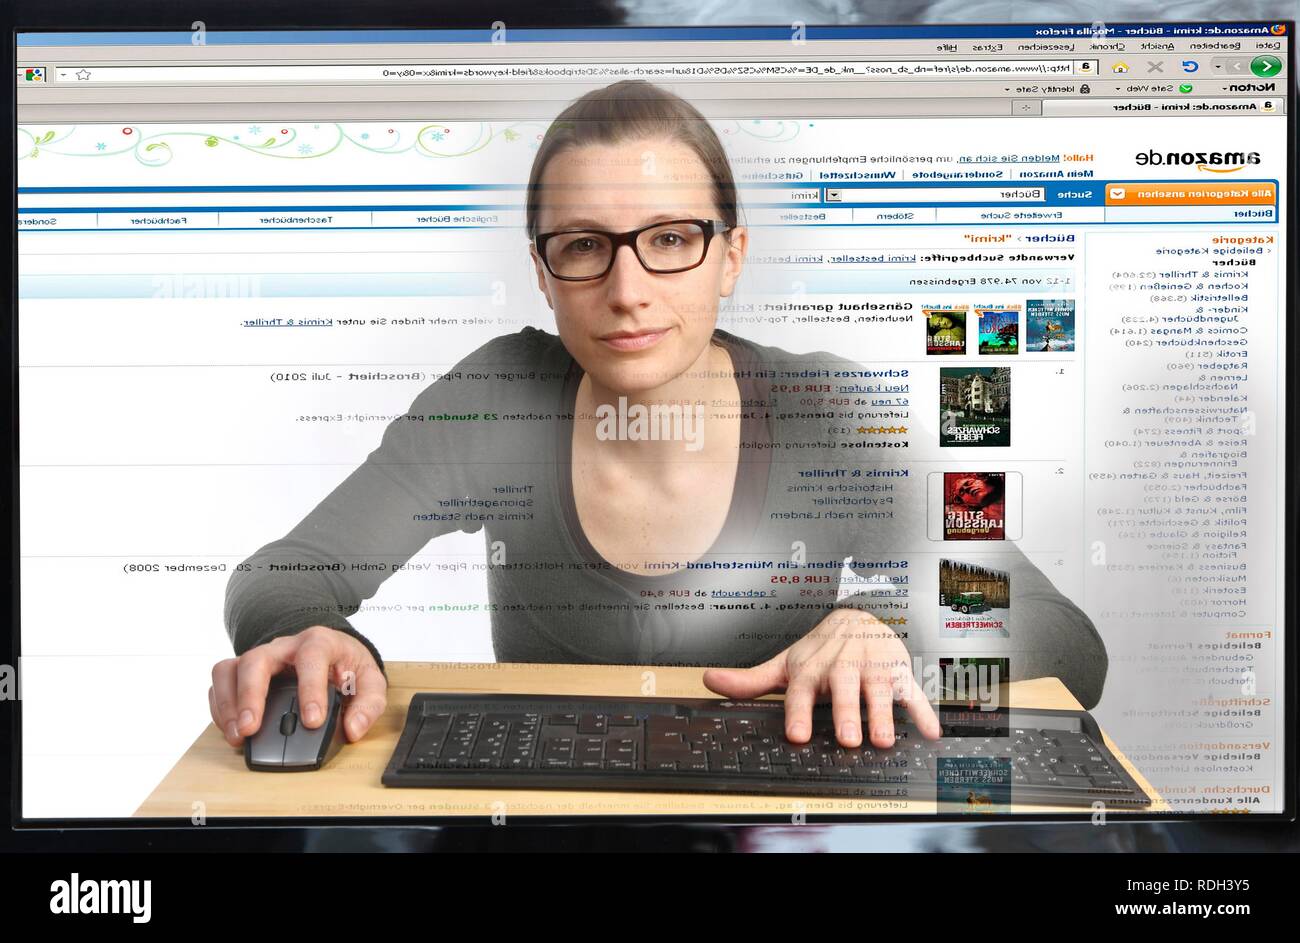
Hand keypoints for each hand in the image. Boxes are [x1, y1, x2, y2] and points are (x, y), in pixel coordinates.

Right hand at [208, 625, 387, 746]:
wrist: (332, 652)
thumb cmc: (347, 666)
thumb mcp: (369, 681)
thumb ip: (368, 704)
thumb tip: (354, 729)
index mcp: (319, 643)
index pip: (311, 657)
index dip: (310, 689)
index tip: (312, 721)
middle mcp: (284, 646)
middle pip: (257, 659)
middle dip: (251, 695)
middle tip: (252, 728)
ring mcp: (261, 657)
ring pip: (231, 669)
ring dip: (229, 703)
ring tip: (238, 735)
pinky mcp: (243, 671)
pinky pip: (222, 682)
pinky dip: (221, 707)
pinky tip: (231, 729)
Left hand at [702, 608, 940, 748]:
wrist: (858, 617)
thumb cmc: (820, 650)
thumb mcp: (785, 663)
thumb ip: (750, 680)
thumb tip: (710, 681)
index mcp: (812, 669)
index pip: (801, 691)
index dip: (799, 712)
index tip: (797, 735)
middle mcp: (842, 667)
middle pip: (844, 690)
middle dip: (847, 713)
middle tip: (848, 740)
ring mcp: (872, 668)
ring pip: (879, 690)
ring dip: (883, 714)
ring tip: (883, 739)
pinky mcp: (899, 672)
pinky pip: (913, 691)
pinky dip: (923, 711)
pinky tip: (928, 730)